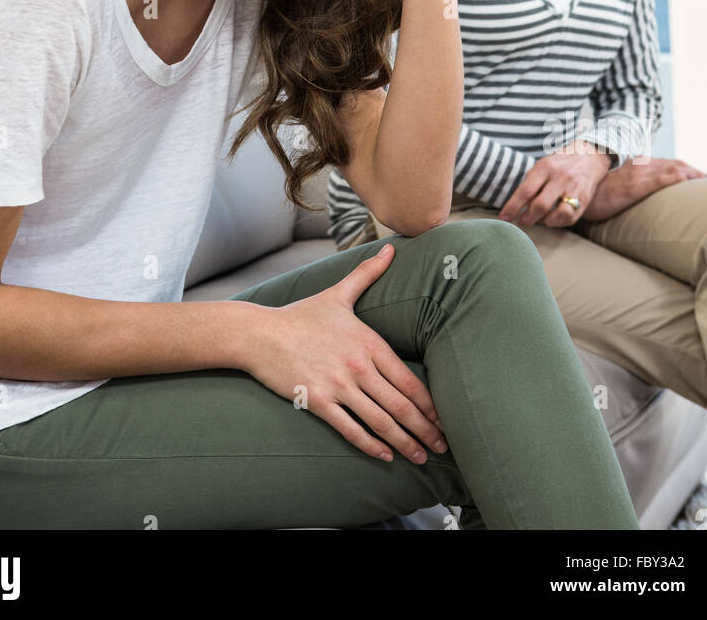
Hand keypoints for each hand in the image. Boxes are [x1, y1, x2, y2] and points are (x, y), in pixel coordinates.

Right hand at [239, 242, 449, 464]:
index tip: (445, 420)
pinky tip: (385, 456)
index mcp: (368, 342)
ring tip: (420, 457)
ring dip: (404, 443)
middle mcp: (358, 365)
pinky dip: (371, 446)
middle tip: (443, 447)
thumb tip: (392, 248)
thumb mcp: (338, 293)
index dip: (430, 404)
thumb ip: (368, 274)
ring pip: (380, 420)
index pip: (409, 379)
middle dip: (425, 429)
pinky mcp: (318, 401)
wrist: (260, 333)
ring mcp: (338, 384)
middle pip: (400, 404)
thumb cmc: (301, 315)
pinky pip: (351, 429)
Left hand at [498, 144, 613, 227]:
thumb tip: (515, 207)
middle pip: (540, 205)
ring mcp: (574, 189)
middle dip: (527, 218)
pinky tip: (552, 218)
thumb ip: (530, 184)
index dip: (513, 207)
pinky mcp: (584, 200)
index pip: (525, 191)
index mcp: (545, 167)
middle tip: (521, 222)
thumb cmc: (559, 164)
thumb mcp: (542, 166)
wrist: (590, 157)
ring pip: (557, 215)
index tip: (503, 218)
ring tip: (538, 219)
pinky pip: (569, 218)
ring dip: (544, 222)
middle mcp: (560, 178)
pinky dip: (557, 222)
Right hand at [580, 157, 706, 221]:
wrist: (580, 197)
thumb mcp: (619, 187)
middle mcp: (640, 166)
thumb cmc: (597, 196)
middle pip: (675, 165)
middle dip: (695, 171)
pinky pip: (663, 179)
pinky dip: (679, 178)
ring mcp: (639, 174)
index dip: (685, 169)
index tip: (699, 175)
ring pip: (673, 169)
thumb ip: (632, 184)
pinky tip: (691, 180)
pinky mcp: (637, 185)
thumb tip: (641, 192)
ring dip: (693, 173)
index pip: (668, 164)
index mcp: (637, 165)